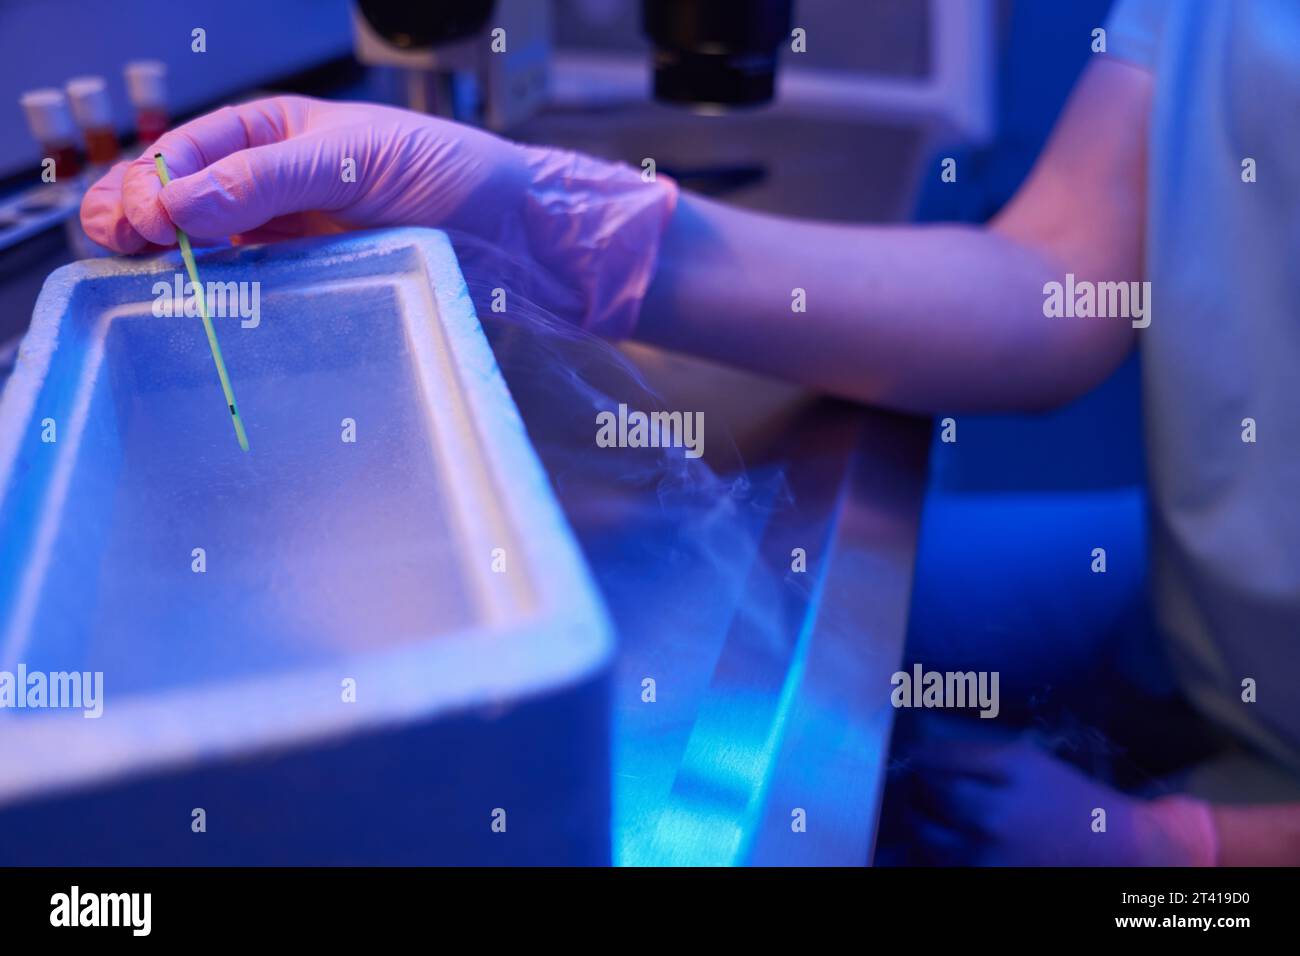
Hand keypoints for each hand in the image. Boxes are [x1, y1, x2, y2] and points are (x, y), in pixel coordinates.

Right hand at [81, 96, 676, 336]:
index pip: (194, 148)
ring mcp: (294, 233)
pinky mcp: (316, 279)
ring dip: (170, 253)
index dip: (157, 178)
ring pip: (211, 242)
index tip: (140, 215)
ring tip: (135, 267)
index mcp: (279, 131)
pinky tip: (193, 295)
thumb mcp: (354, 160)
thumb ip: (267, 179)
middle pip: (189, 195)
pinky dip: (218, 287)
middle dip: (144, 210)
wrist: (516, 235)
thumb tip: (181, 202)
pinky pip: (253, 282)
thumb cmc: (449, 174)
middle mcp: (277, 181)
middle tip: (120, 241)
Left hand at [899, 717, 1214, 864]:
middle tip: (916, 782)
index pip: (943, 757)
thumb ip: (979, 758)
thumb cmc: (1071, 799)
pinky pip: (944, 861)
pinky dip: (936, 849)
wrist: (1115, 849)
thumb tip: (924, 757)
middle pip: (932, 792)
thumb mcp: (1030, 762)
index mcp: (1012, 768)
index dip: (922, 756)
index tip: (914, 755)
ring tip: (923, 810)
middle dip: (919, 785)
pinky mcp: (989, 876)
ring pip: (928, 832)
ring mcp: (991, 850)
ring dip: (920, 819)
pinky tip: (944, 837)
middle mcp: (997, 809)